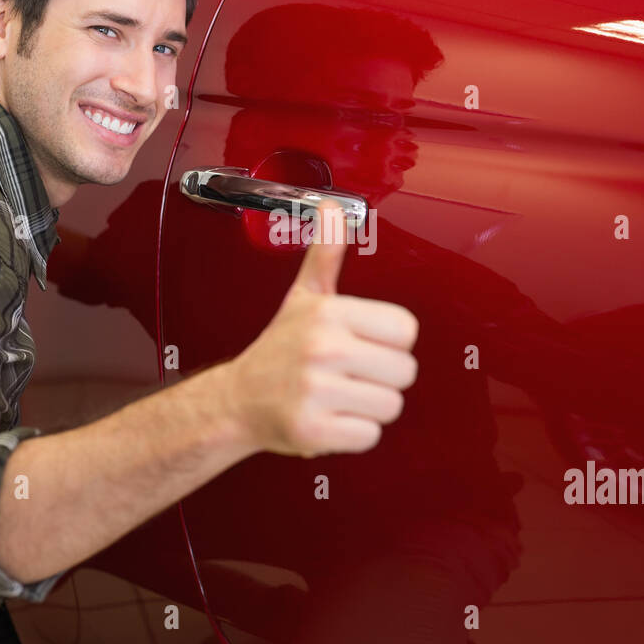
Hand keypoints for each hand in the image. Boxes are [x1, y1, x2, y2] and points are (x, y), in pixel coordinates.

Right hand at [227, 200, 418, 457]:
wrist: (237, 400)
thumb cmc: (279, 349)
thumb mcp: (304, 298)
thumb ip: (326, 254)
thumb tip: (333, 207)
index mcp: (329, 314)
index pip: (406, 330)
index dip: (390, 341)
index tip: (364, 344)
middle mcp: (323, 350)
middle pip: (405, 372)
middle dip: (382, 378)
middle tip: (349, 375)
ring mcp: (316, 393)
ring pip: (391, 406)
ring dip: (369, 408)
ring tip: (340, 396)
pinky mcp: (313, 431)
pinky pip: (369, 436)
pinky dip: (353, 434)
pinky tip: (331, 418)